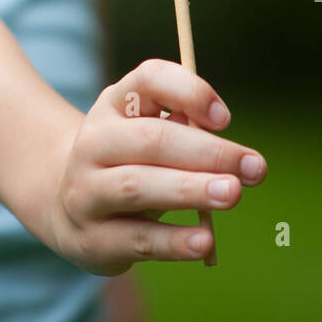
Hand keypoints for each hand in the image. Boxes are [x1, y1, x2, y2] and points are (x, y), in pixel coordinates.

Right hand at [48, 59, 266, 273]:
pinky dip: (173, 240)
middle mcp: (93, 142)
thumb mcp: (146, 132)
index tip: (226, 118)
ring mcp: (87, 190)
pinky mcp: (93, 238)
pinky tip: (204, 241)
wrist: (67, 207)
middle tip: (254, 167)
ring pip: (137, 186)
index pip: (148, 80)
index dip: (189, 92)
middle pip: (150, 139)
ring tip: (233, 194)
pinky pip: (136, 238)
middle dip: (207, 152)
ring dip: (189, 189)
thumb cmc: (128, 162)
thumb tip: (234, 153)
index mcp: (114, 105)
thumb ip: (185, 129)